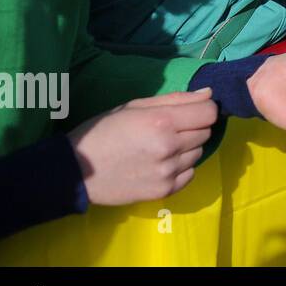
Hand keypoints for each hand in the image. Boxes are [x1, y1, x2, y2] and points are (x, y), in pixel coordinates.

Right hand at [67, 89, 217, 204]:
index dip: (203, 109)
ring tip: (160, 147)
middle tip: (168, 129)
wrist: (76, 171)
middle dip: (193, 127)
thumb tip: (209, 94)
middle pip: (205, 132)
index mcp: (162, 122)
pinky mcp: (164, 191)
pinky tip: (160, 164)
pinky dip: (181, 168)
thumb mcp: (134, 106)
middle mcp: (169, 147)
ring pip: (199, 153)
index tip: (190, 111)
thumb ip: (175, 99)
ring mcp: (168, 172)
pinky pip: (190, 174)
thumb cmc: (103, 131)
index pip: (209, 112)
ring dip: (186, 148)